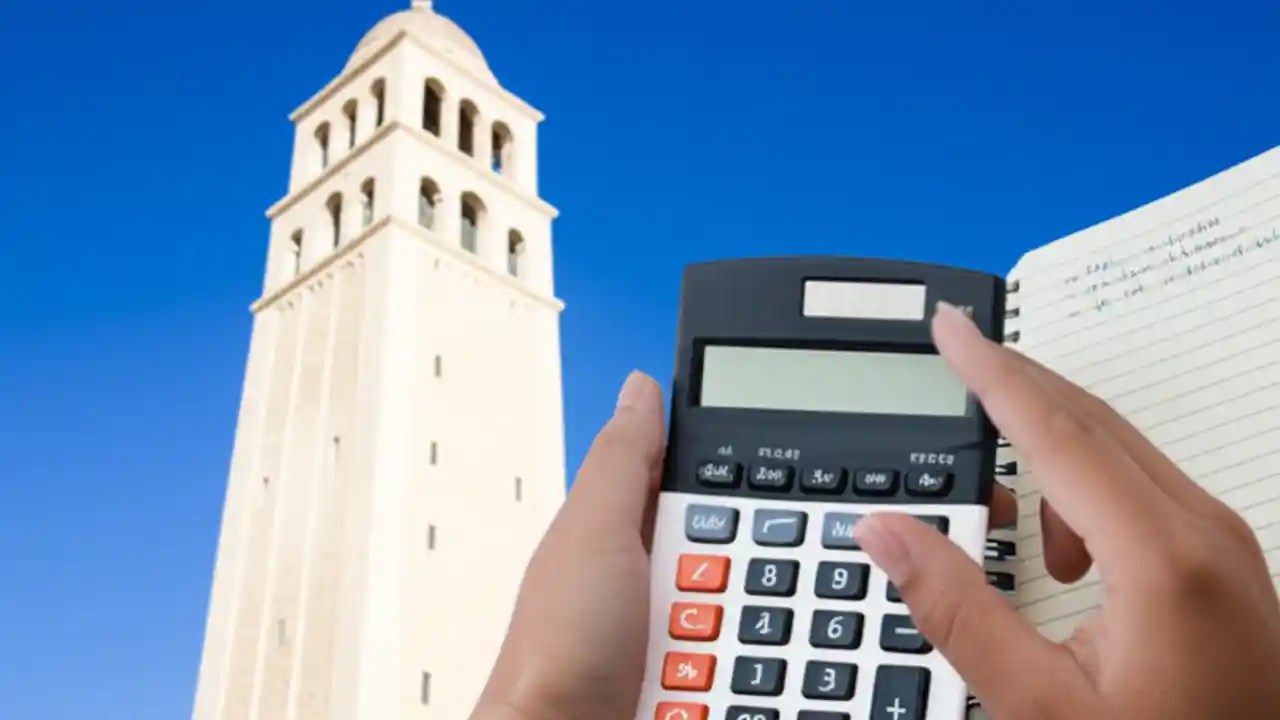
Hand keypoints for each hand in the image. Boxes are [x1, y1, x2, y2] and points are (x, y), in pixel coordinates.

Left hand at [471, 367, 1018, 719]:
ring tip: (768, 649)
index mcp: (646, 538)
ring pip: (788, 623)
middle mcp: (681, 591)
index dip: (770, 484)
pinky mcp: (726, 696)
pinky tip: (794, 681)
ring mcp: (706, 649)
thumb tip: (644, 388)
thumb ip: (625, 462)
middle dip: (792, 573)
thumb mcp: (592, 537)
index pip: (728, 492)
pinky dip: (795, 683)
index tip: (820, 486)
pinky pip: (784, 679)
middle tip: (767, 595)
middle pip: (774, 559)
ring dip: (798, 635)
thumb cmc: (554, 654)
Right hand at [854, 302, 1279, 718]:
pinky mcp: (1221, 563)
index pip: (1057, 432)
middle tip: (955, 357)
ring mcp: (1221, 545)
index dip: (993, 372)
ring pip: (1118, 454)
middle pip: (1093, 422)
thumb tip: (889, 532)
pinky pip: (1141, 490)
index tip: (951, 328)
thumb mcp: (1039, 708)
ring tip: (1001, 520)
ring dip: (1048, 458)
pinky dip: (1084, 496)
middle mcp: (1203, 534)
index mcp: (1162, 560)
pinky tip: (1064, 561)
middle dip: (1016, 386)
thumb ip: (957, 611)